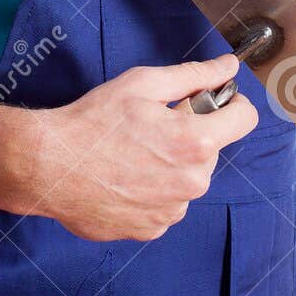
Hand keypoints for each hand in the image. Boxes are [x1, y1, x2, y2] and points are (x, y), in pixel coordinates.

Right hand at [28, 56, 258, 240]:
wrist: (49, 167)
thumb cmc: (94, 122)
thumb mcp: (143, 84)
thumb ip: (194, 75)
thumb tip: (228, 66)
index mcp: (195, 142)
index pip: (245, 119)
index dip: (231, 102)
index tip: (212, 99)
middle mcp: (191, 182)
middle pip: (211, 149)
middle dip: (191, 133)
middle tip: (151, 125)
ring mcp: (172, 211)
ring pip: (187, 178)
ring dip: (171, 164)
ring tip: (132, 153)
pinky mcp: (151, 229)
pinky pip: (166, 203)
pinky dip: (152, 190)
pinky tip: (123, 177)